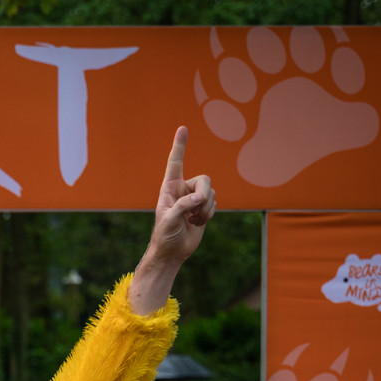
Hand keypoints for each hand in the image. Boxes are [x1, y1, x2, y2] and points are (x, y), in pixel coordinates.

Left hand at [129, 126, 216, 314]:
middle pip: (205, 179)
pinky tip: (197, 223)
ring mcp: (194, 199)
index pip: (175, 162)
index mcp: (170, 188)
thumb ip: (183, 207)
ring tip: (192, 221)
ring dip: (206, 210)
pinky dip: (209, 215)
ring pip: (212, 193)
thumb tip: (200, 198)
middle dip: (205, 195)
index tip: (182, 128)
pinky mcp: (203, 208)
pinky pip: (215, 204)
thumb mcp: (169, 220)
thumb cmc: (165, 235)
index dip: (180, 145)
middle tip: (196, 209)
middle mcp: (183, 190)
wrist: (172, 252)